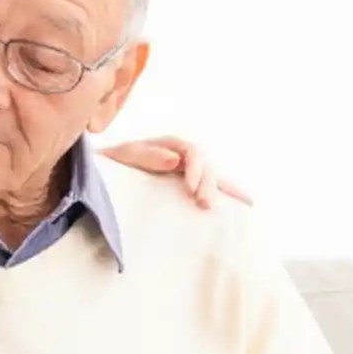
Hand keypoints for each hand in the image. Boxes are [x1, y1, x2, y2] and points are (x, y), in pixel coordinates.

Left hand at [100, 136, 251, 208]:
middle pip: (205, 166)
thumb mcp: (126, 154)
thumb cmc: (114, 160)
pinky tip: (247, 204)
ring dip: (218, 191)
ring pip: (211, 177)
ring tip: (214, 209)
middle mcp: (183, 155)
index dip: (196, 169)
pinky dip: (229, 193)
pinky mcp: (189, 184)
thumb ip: (148, 155)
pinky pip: (211, 186)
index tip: (192, 189)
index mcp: (171, 144)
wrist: (105, 168)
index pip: (193, 152)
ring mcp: (188, 170)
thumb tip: (176, 159)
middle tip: (205, 205)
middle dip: (207, 185)